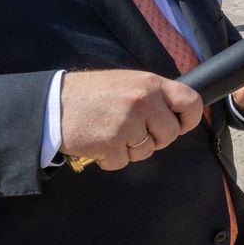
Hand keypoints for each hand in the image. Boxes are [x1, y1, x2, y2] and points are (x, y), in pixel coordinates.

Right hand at [58, 70, 203, 170]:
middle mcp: (143, 101)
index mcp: (151, 83)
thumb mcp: (128, 82)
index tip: (181, 125)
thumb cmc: (92, 94)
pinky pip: (123, 162)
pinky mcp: (112, 144)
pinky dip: (111, 158)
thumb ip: (153, 95)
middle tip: (134, 132)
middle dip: (155, 138)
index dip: (190, 118)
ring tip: (111, 132)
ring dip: (131, 149)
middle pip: (170, 133)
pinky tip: (99, 142)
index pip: (191, 101)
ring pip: (148, 151)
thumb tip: (176, 113)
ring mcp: (128, 123)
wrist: (52, 104)